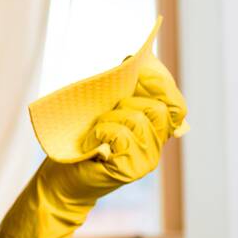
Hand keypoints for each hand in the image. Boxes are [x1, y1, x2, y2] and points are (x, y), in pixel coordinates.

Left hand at [0, 51, 186, 237]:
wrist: (61, 177)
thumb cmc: (79, 140)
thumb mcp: (106, 110)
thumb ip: (126, 92)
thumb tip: (138, 60)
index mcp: (154, 131)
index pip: (176, 107)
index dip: (162, 86)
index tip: (140, 71)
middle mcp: (155, 147)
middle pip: (159, 109)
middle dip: (130, 101)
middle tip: (107, 111)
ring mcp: (146, 161)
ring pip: (139, 120)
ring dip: (111, 117)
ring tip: (96, 129)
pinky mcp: (130, 171)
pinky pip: (124, 136)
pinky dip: (104, 131)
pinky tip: (92, 141)